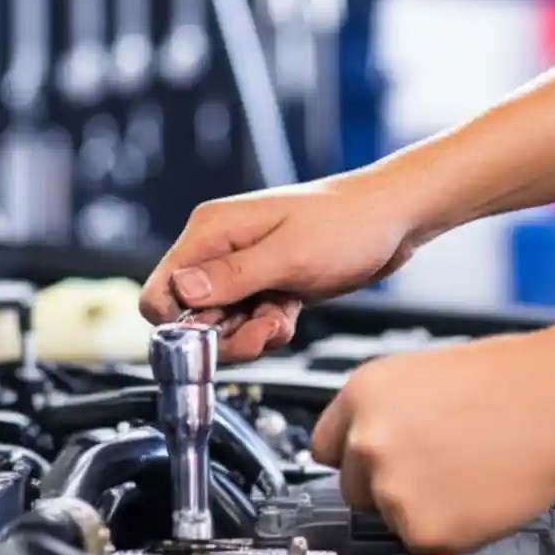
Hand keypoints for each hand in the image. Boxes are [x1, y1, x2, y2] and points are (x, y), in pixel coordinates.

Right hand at [139, 169, 422, 360]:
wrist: (393, 219)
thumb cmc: (348, 224)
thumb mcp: (290, 255)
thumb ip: (233, 276)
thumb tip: (181, 291)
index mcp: (212, 231)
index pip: (161, 290)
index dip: (182, 324)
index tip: (218, 333)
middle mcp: (220, 248)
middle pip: (190, 316)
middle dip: (225, 334)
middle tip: (263, 329)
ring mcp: (242, 268)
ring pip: (221, 325)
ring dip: (251, 334)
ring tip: (280, 319)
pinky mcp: (264, 283)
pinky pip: (248, 323)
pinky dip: (267, 329)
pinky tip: (289, 315)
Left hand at [311, 332, 554, 552]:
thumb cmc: (513, 379)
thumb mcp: (426, 374)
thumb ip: (389, 410)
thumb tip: (376, 434)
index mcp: (362, 393)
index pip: (324, 444)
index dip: (353, 454)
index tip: (368, 463)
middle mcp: (366, 439)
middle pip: (350, 485)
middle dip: (384, 482)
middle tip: (435, 466)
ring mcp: (391, 486)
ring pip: (387, 514)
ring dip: (419, 503)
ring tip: (466, 470)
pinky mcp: (423, 527)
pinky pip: (422, 539)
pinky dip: (449, 526)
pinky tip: (477, 491)